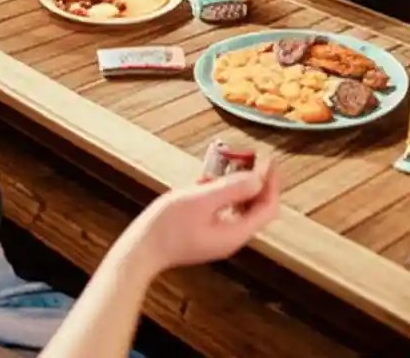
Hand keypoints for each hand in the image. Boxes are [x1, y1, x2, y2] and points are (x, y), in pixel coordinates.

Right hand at [123, 163, 280, 276]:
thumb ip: (231, 189)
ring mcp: (218, 237)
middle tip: (250, 157)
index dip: (271, 182)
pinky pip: (223, 209)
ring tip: (230, 161)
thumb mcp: (200, 200)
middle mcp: (231, 237)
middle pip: (256, 206)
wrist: (139, 251)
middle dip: (255, 180)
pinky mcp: (205, 233)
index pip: (268, 207)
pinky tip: (209, 177)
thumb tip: (258, 178)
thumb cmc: (166, 227)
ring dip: (238, 183)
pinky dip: (222, 192)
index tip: (266, 159)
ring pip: (239, 206)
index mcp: (236, 233)